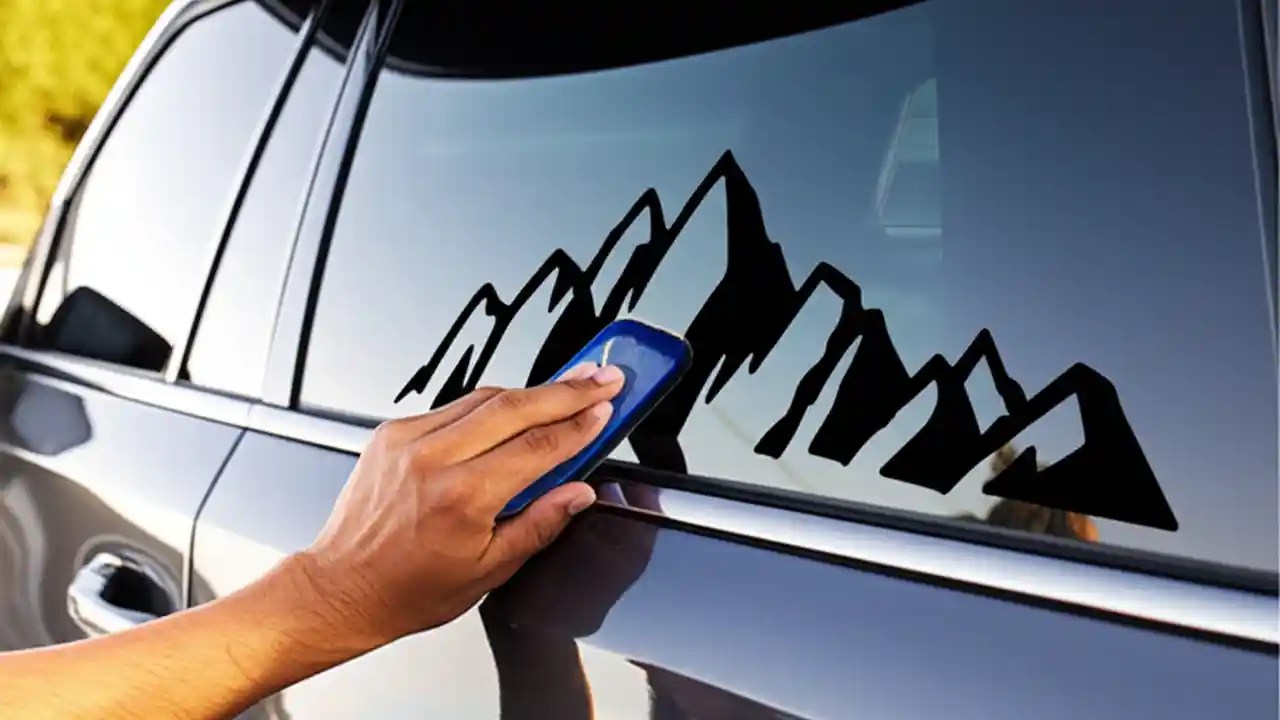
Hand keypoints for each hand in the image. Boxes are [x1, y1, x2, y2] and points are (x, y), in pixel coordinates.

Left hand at [297, 362, 624, 651]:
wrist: (343, 587)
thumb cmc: (408, 588)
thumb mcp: (489, 570)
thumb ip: (540, 524)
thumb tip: (578, 494)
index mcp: (461, 497)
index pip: (537, 446)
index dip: (579, 424)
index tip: (605, 409)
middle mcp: (432, 459)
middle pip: (516, 406)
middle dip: (567, 389)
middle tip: (602, 377)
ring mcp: (408, 439)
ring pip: (484, 397)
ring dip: (531, 391)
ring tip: (569, 386)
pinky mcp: (393, 431)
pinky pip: (453, 406)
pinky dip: (489, 405)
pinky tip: (514, 408)